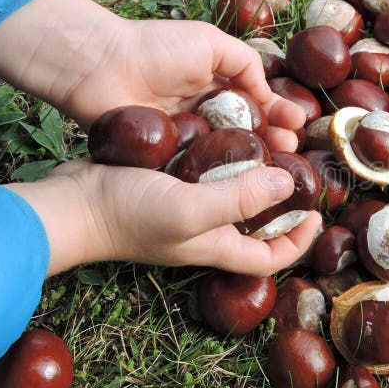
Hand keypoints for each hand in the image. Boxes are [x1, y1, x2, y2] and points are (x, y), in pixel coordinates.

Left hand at [0, 0, 302, 150]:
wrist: (101, 66)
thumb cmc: (155, 48)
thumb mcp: (209, 42)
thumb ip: (244, 62)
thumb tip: (267, 91)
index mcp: (215, 84)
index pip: (256, 102)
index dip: (278, 112)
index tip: (299, 124)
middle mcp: (204, 112)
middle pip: (246, 131)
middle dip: (274, 139)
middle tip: (292, 148)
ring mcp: (187, 137)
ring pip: (227, 153)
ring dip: (254, 159)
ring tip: (277, 163)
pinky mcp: (168, 157)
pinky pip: (199, 168)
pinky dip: (220, 175)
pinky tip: (243, 181)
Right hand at [6, 159, 321, 275]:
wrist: (71, 202)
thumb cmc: (128, 214)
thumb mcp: (191, 210)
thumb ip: (240, 200)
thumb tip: (289, 186)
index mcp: (216, 245)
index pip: (270, 257)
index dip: (299, 241)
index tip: (317, 213)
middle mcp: (206, 228)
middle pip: (257, 223)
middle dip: (282, 200)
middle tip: (297, 166)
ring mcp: (186, 205)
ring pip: (234, 191)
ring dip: (256, 171)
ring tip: (272, 141)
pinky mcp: (170, 182)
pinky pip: (208, 171)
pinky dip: (224, 155)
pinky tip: (231, 131)